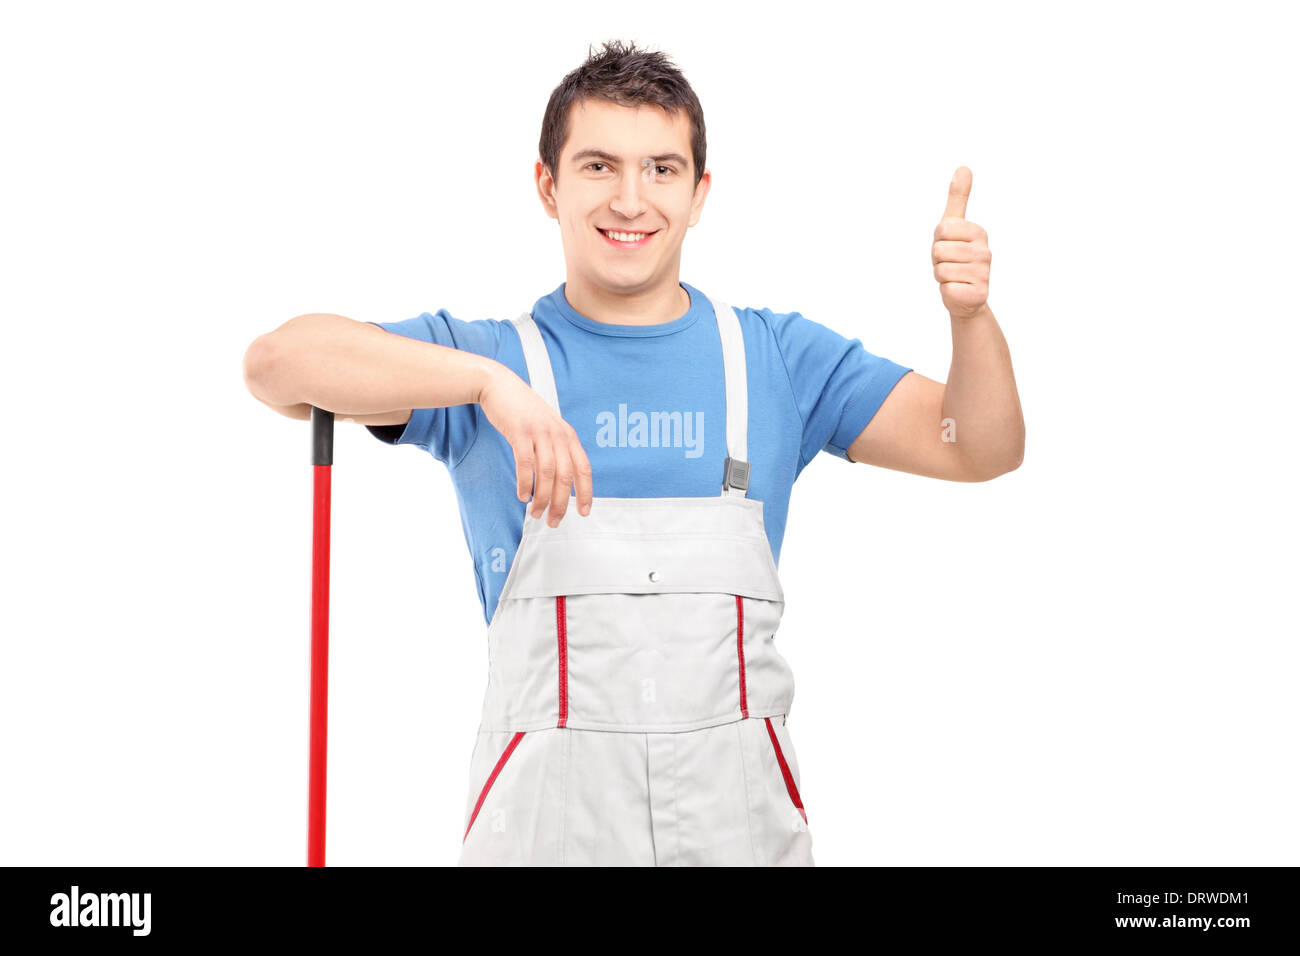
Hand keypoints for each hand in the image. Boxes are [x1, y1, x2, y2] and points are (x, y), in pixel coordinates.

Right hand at [476, 366, 593, 524]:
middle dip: (561, 504)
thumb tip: (557, 482)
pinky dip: (525, 483)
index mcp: (568, 435)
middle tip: (553, 521)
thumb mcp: (547, 428)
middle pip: (566, 477)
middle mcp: (558, 434)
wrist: (500, 386)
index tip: (584, 512)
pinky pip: (526, 464)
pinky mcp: (521, 432)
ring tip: (535, 513)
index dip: (586, 493)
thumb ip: (555, 450)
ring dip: (542, 498)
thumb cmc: (522, 411)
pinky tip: (522, 495)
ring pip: (547, 474)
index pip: (584, 469)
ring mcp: (540, 433)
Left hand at [932, 166, 991, 320]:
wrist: (965, 296)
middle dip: (938, 260)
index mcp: (979, 232)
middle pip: (939, 250)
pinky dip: (947, 292)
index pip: (942, 230)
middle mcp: (985, 251)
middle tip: (950, 265)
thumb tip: (964, 167)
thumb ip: (958, 198)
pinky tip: (959, 291)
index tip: (949, 246)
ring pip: (941, 270)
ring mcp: (984, 273)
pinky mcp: (979, 293)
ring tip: (954, 277)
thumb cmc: (956, 258)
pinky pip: (947, 288)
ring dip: (941, 277)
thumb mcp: (954, 226)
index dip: (938, 241)